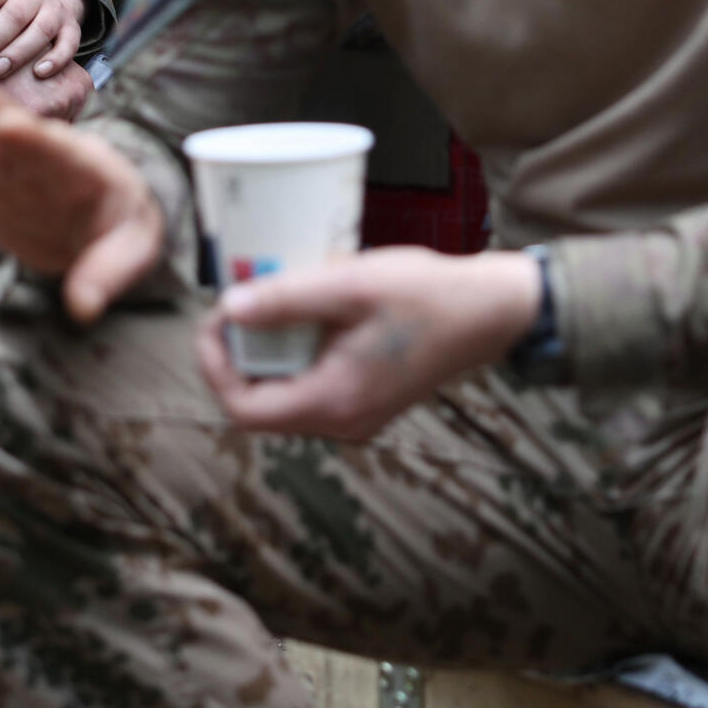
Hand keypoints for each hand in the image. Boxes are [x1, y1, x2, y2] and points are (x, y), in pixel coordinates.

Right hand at [0, 64, 165, 320]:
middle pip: (13, 133)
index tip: (11, 125)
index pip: (58, 153)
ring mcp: (8, 173)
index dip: (35, 141)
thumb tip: (83, 309)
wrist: (102, 227)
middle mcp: (40, 165)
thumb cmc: (122, 232)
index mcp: (84, 170)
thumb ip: (106, 274)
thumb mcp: (131, 251)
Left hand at [194, 247, 542, 440]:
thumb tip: (229, 308)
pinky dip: (296, 353)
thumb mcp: (351, 285)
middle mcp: (343, 422)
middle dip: (239, 353)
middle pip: (260, 405)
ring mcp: (357, 416)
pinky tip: (307, 312)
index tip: (216, 316)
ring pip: (285, 395)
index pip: (244, 410)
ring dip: (268, 351)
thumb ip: (287, 298)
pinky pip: (312, 386)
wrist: (492, 311)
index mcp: (335, 403)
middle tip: (241, 301)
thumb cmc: (428, 294)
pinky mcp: (367, 400)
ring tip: (272, 300)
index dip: (214, 365)